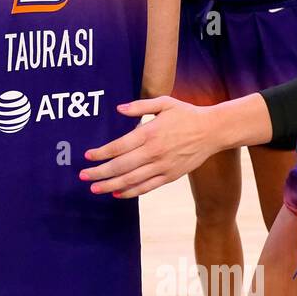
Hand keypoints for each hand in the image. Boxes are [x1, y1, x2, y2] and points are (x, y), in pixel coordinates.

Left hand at [80, 96, 222, 197]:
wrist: (213, 131)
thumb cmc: (186, 114)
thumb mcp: (164, 103)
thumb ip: (140, 106)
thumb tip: (118, 109)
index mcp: (150, 133)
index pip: (119, 147)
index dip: (101, 153)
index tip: (87, 156)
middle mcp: (154, 152)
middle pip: (121, 166)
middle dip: (99, 172)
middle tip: (83, 176)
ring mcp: (162, 166)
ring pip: (132, 180)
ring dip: (110, 185)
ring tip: (94, 189)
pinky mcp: (170, 176)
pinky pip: (147, 187)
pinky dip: (131, 192)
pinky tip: (117, 193)